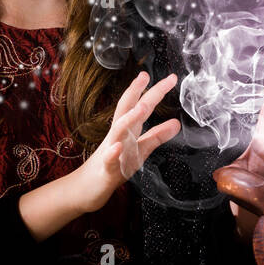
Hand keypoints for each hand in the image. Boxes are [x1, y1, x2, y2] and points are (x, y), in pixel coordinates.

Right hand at [76, 71, 182, 212]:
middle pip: (126, 110)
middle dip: (136, 93)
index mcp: (127, 131)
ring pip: (118, 131)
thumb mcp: (140, 151)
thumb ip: (156, 136)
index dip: (153, 92)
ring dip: (129, 118)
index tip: (170, 77)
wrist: (86, 189)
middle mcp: (118, 136)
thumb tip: (177, 123)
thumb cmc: (113, 167)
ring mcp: (110, 151)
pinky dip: (112, 153)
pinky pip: (109, 161)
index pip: (139, 106)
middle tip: (145, 75)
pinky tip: (117, 148)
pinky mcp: (106, 170)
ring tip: (142, 107)